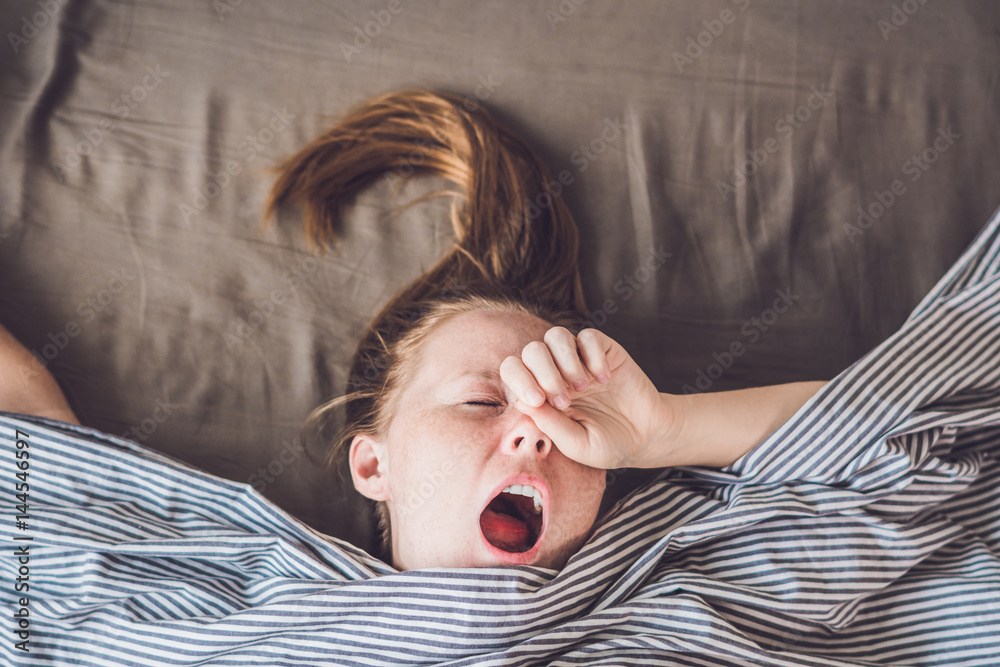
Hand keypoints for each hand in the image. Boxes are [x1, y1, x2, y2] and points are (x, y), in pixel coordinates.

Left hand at [499, 326, 673, 468]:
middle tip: (564, 400)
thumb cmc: (607, 444)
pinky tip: (604, 378)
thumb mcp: (576, 443)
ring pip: (556, 336)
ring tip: (583, 386)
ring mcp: (580, 359)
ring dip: (565, 361)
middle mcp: (556, 372)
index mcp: (541, 394)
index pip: (514, 371)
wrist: (647, 438)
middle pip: (532, 350)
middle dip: (543, 373)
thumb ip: (549, 423)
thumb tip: (521, 401)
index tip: (537, 401)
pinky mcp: (605, 350)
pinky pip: (589, 336)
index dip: (518, 380)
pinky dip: (593, 355)